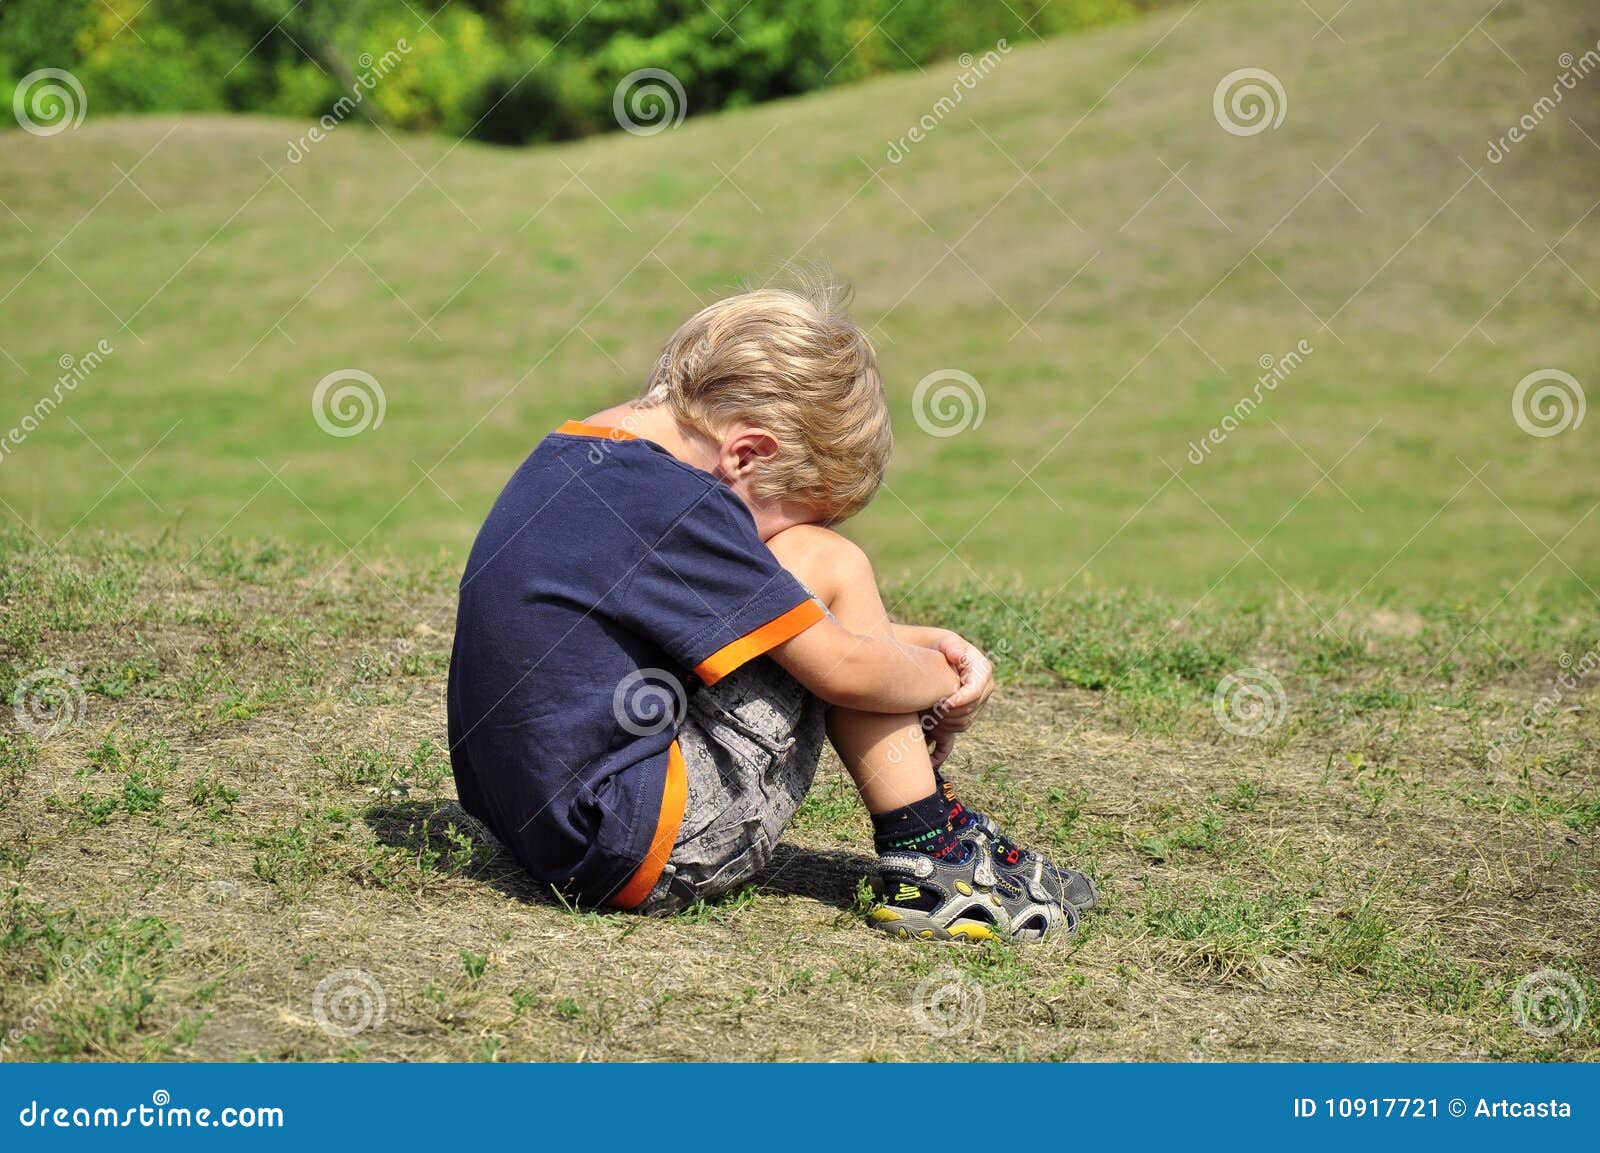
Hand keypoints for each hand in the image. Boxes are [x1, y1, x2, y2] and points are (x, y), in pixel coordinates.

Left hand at [924, 634, 994, 767]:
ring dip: (942, 723)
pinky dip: (939, 753)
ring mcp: (970, 708)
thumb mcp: (943, 641)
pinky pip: (951, 742)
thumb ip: (951, 645)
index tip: (943, 702)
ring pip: (960, 725)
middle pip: (968, 712)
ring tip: (925, 713)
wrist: (925, 655)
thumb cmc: (935, 646)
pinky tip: (929, 762)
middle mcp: (981, 692)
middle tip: (929, 708)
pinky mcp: (955, 721)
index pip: (975, 693)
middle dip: (948, 712)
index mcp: (982, 673)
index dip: (960, 700)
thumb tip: (958, 655)